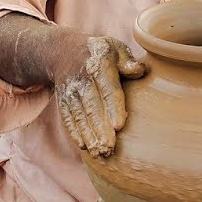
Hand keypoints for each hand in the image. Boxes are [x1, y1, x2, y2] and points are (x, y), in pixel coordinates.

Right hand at [52, 35, 146, 157]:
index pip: (107, 88)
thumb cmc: (100, 52)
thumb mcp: (114, 48)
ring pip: (80, 116)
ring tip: (100, 153)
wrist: (64, 51)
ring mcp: (70, 92)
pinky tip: (85, 147)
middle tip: (110, 147)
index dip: (113, 107)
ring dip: (89, 135)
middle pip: (92, 107)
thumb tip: (138, 71)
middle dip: (101, 128)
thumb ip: (127, 60)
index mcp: (99, 65)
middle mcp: (82, 80)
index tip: (119, 125)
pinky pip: (69, 119)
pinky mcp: (63, 102)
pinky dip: (75, 133)